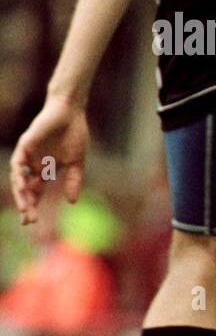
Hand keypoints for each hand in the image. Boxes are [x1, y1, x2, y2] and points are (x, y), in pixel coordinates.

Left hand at [9, 95, 88, 225]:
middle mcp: (33, 165)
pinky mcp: (25, 145)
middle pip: (26, 190)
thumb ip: (74, 181)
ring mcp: (28, 156)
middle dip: (26, 205)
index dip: (33, 206)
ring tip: (26, 207)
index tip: (33, 222)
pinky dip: (18, 174)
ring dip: (21, 194)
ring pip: (19, 179)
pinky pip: (17, 163)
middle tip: (28, 220)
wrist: (71, 113)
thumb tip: (72, 202)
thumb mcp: (77, 163)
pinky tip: (21, 185)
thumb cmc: (75, 135)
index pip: (36, 192)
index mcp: (45, 170)